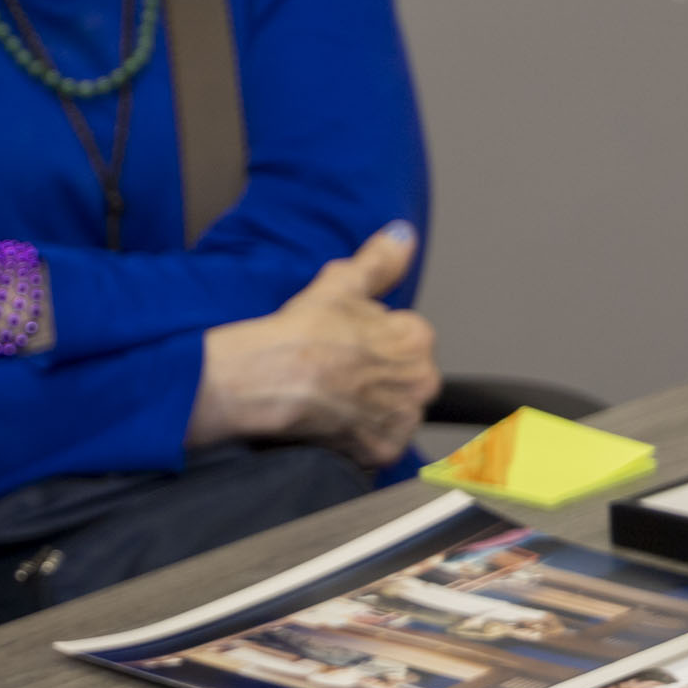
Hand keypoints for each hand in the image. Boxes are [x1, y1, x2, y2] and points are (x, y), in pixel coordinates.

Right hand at [188, 224, 437, 465]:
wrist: (267, 380)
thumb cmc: (299, 335)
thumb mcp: (339, 284)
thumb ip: (378, 261)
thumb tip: (402, 235)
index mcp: (417, 340)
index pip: (406, 337)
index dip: (371, 337)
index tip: (344, 341)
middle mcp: (420, 383)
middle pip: (403, 377)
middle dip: (377, 374)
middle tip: (335, 370)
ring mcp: (401, 420)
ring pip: (391, 410)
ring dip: (369, 407)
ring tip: (331, 397)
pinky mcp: (380, 451)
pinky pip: (376, 445)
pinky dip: (357, 438)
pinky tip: (331, 422)